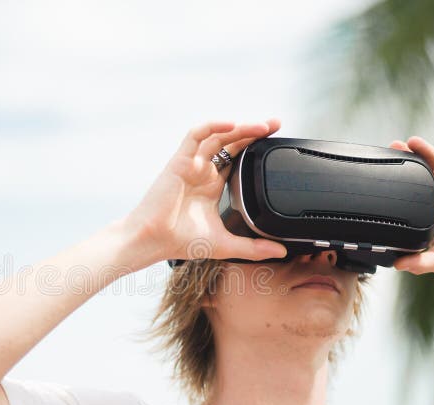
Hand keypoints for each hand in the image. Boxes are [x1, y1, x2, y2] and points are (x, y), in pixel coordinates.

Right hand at [125, 119, 287, 261]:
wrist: (152, 241)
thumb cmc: (179, 241)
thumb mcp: (225, 244)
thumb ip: (253, 247)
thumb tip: (281, 250)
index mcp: (213, 185)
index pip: (238, 158)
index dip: (256, 147)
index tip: (276, 141)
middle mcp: (203, 171)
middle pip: (232, 142)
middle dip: (254, 131)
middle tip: (276, 124)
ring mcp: (192, 164)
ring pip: (218, 135)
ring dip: (240, 127)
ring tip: (262, 126)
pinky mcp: (180, 160)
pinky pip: (196, 135)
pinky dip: (213, 126)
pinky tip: (231, 125)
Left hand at [389, 131, 433, 294]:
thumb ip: (420, 262)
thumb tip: (397, 266)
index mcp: (433, 215)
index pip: (413, 193)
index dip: (400, 181)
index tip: (383, 170)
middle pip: (424, 175)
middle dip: (410, 161)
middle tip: (393, 145)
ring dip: (430, 153)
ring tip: (413, 140)